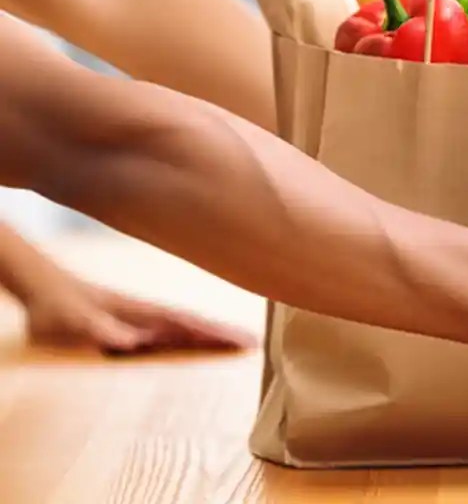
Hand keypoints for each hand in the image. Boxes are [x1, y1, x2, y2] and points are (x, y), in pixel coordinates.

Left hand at [25, 275, 255, 353]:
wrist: (43, 289)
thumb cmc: (58, 309)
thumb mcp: (74, 321)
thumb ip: (101, 330)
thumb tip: (133, 343)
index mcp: (141, 315)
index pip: (187, 326)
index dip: (216, 335)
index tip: (243, 342)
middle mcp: (148, 316)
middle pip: (194, 325)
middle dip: (225, 334)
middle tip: (257, 344)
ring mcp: (143, 320)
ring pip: (185, 328)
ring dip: (212, 335)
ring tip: (239, 343)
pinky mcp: (135, 327)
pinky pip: (170, 333)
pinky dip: (191, 337)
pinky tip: (198, 345)